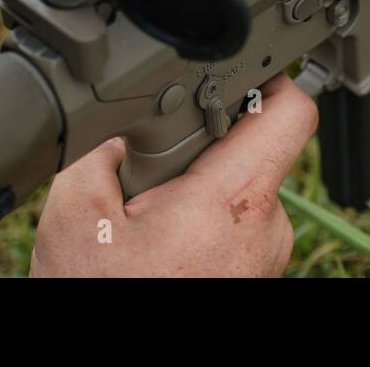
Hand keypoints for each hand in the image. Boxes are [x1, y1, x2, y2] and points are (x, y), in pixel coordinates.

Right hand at [30, 73, 317, 276]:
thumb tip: (114, 129)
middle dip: (205, 142)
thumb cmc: (104, 304)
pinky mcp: (252, 280)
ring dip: (197, 187)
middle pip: (256, 148)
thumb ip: (97, 153)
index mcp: (234, 198)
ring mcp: (264, 260)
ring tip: (146, 212)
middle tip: (152, 161)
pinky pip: (235, 228)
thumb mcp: (75, 218)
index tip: (243, 67)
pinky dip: (199, 222)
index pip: (294, 110)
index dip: (273, 76)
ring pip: (240, 190)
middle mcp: (265, 229)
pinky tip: (155, 243)